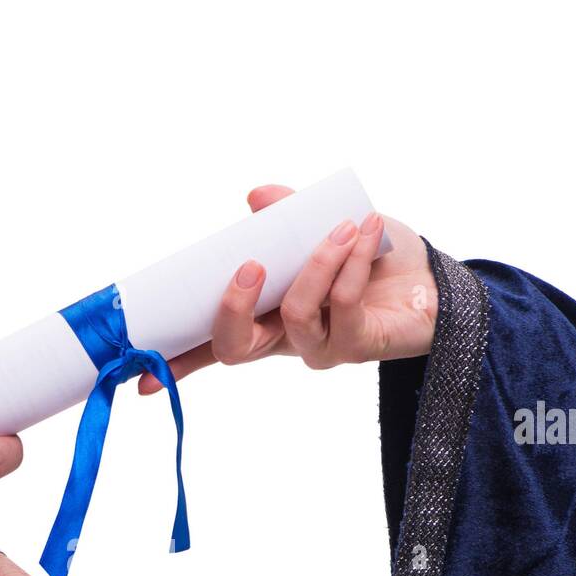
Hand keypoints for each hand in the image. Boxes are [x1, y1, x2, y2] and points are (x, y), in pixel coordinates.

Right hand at [137, 188, 435, 392]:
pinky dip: (349, 264)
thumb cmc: (375, 260)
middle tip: (248, 266)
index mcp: (267, 317)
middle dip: (233, 309)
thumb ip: (288, 215)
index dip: (177, 362)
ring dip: (315, 265)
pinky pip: (342, 306)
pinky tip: (364, 232)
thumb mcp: (323, 225)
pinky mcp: (359, 346)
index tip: (140, 378)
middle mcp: (287, 340)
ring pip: (294, 318)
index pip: (213, 344)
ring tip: (341, 227)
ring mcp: (322, 348)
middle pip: (237, 349)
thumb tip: (255, 197)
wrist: (436, 281)